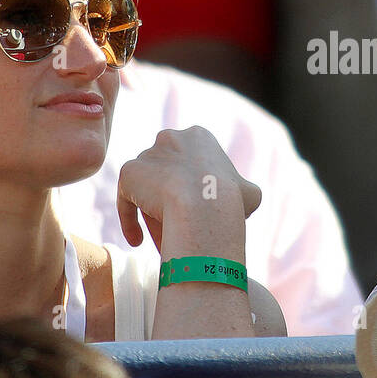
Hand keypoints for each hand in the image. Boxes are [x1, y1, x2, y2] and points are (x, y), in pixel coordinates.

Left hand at [116, 126, 260, 256]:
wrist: (204, 206)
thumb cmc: (230, 201)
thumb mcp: (249, 192)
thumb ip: (240, 189)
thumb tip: (242, 198)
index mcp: (199, 137)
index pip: (190, 160)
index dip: (192, 185)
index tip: (194, 207)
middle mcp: (171, 138)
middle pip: (166, 169)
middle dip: (168, 191)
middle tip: (175, 219)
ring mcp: (148, 154)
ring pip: (146, 184)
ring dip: (150, 206)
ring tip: (159, 231)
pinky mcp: (129, 172)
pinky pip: (127, 198)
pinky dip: (130, 219)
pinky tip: (137, 240)